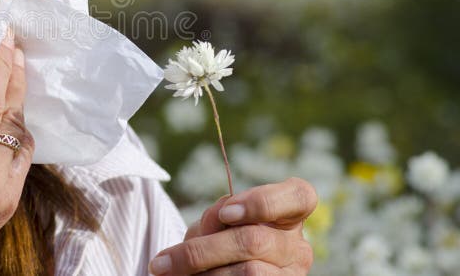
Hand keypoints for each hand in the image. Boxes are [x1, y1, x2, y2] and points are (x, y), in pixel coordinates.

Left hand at [150, 178, 316, 274]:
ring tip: (173, 274)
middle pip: (254, 240)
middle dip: (203, 250)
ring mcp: (292, 275)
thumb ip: (218, 215)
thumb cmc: (216, 242)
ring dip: (204, 272)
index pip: (300, 196)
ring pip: (250, 272)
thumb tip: (219, 219)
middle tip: (163, 262)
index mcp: (288, 215)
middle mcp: (297, 246)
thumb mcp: (215, 223)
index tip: (225, 213)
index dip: (262, 201)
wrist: (216, 275)